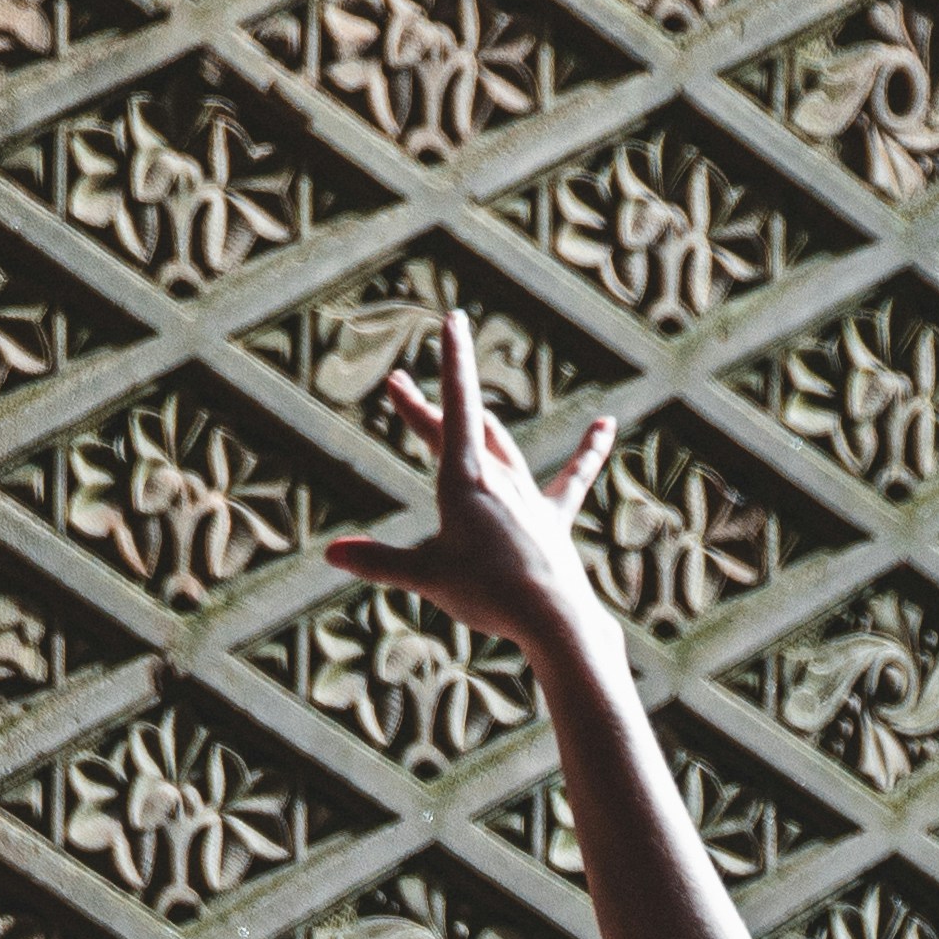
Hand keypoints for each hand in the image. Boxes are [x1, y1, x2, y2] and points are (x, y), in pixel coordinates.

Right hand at [325, 311, 617, 656]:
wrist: (552, 618)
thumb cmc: (487, 596)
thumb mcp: (424, 576)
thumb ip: (379, 561)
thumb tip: (332, 554)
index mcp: (465, 479)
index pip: (454, 407)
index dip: (453, 361)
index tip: (452, 320)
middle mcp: (499, 477)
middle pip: (464, 425)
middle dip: (429, 406)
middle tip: (399, 388)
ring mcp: (529, 495)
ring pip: (501, 444)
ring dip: (478, 422)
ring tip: (457, 410)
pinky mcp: (553, 518)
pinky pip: (574, 476)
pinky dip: (588, 449)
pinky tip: (606, 424)